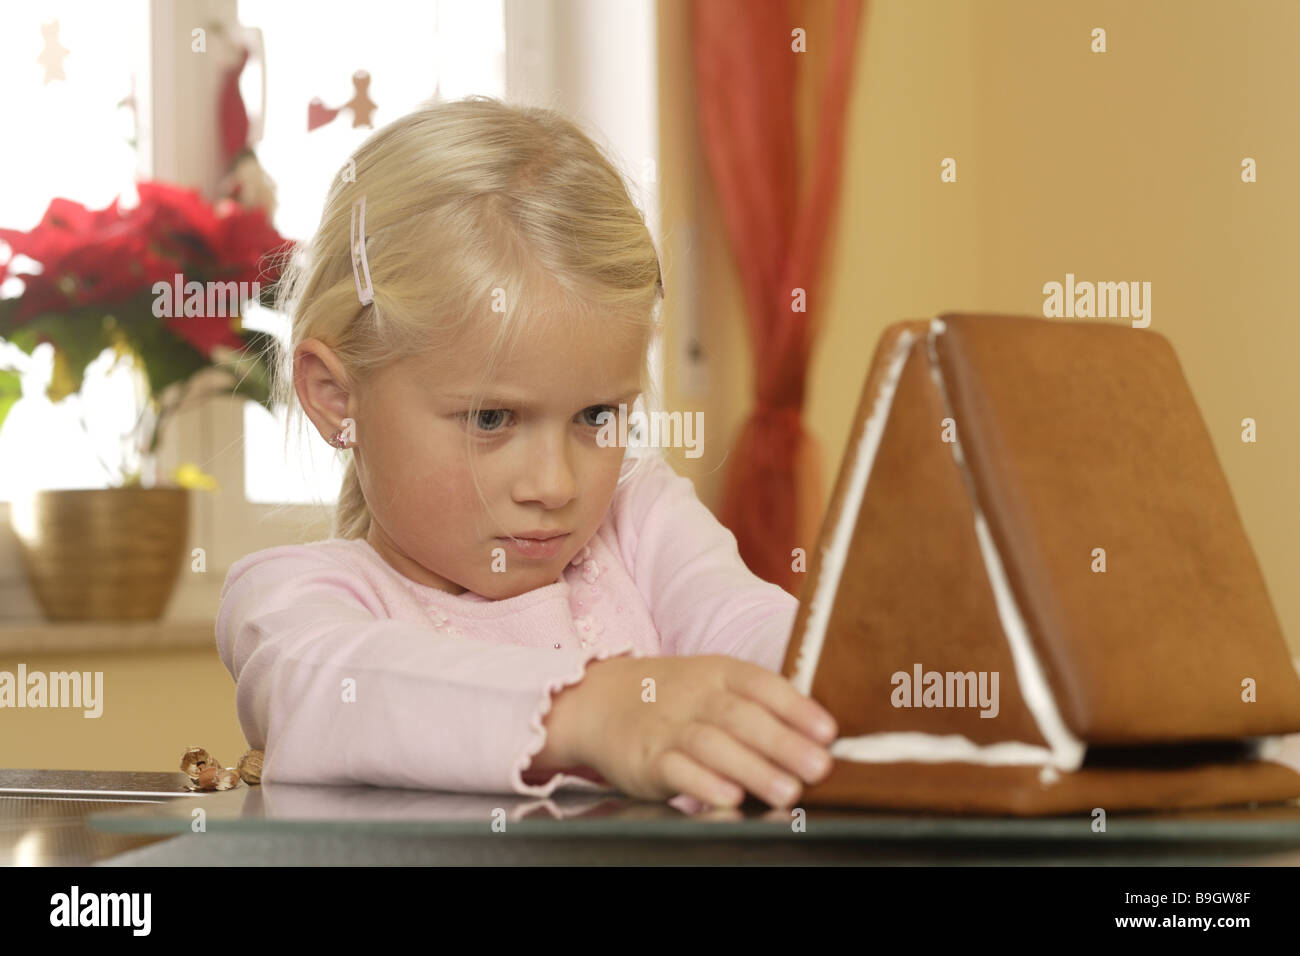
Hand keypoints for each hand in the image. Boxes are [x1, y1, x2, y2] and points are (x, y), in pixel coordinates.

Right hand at [574, 654, 837, 808]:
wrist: (599, 701)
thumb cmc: (674, 698)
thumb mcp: (713, 685)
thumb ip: (758, 706)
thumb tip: (817, 739)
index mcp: (720, 673)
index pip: (763, 684)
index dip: (797, 707)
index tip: (828, 731)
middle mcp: (696, 697)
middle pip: (742, 716)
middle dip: (784, 743)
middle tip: (819, 768)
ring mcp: (670, 728)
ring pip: (713, 745)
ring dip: (753, 768)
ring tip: (787, 791)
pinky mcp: (646, 759)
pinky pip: (676, 770)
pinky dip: (704, 784)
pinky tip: (730, 797)